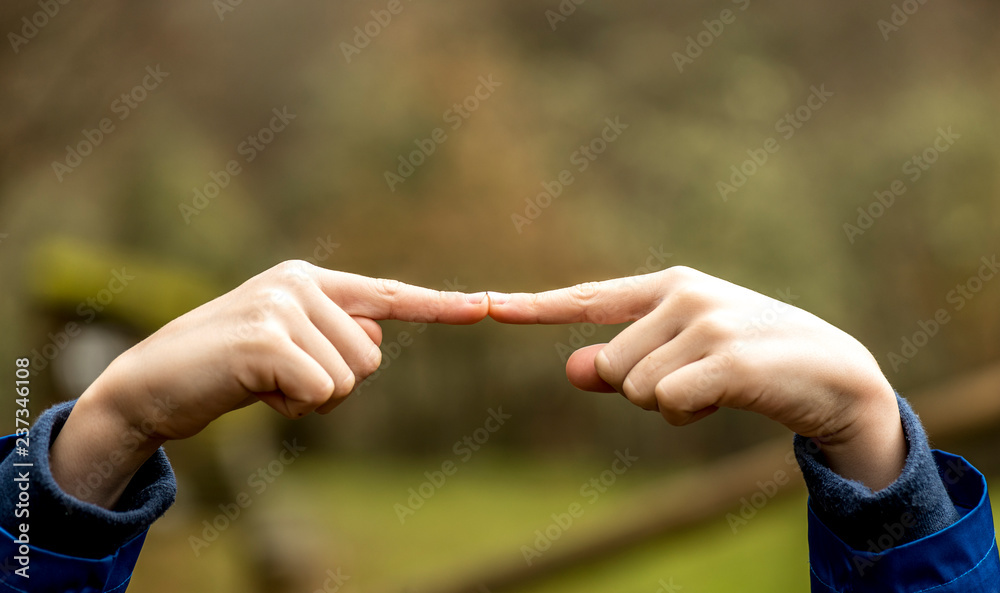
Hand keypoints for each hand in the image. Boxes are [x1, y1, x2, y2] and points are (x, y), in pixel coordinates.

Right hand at [51, 261, 488, 506]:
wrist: (149, 386)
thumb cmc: (225, 371)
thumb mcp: (287, 350)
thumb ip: (335, 338)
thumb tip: (376, 336)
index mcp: (309, 280)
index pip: (388, 296)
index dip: (440, 306)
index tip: (488, 306)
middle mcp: (300, 282)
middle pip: (371, 358)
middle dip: (332, 385)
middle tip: (277, 379)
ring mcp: (282, 304)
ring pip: (349, 379)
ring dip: (309, 398)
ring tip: (261, 382)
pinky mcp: (266, 337)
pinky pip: (322, 392)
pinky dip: (292, 407)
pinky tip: (252, 391)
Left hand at [487, 266, 905, 489]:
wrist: (833, 374)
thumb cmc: (749, 362)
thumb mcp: (683, 358)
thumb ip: (625, 362)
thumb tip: (572, 369)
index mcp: (667, 286)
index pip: (587, 298)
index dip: (534, 307)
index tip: (484, 306)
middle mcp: (682, 294)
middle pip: (609, 366)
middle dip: (641, 390)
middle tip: (694, 382)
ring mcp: (706, 322)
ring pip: (636, 389)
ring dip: (669, 406)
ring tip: (715, 387)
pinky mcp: (727, 358)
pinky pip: (667, 403)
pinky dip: (688, 414)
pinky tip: (728, 397)